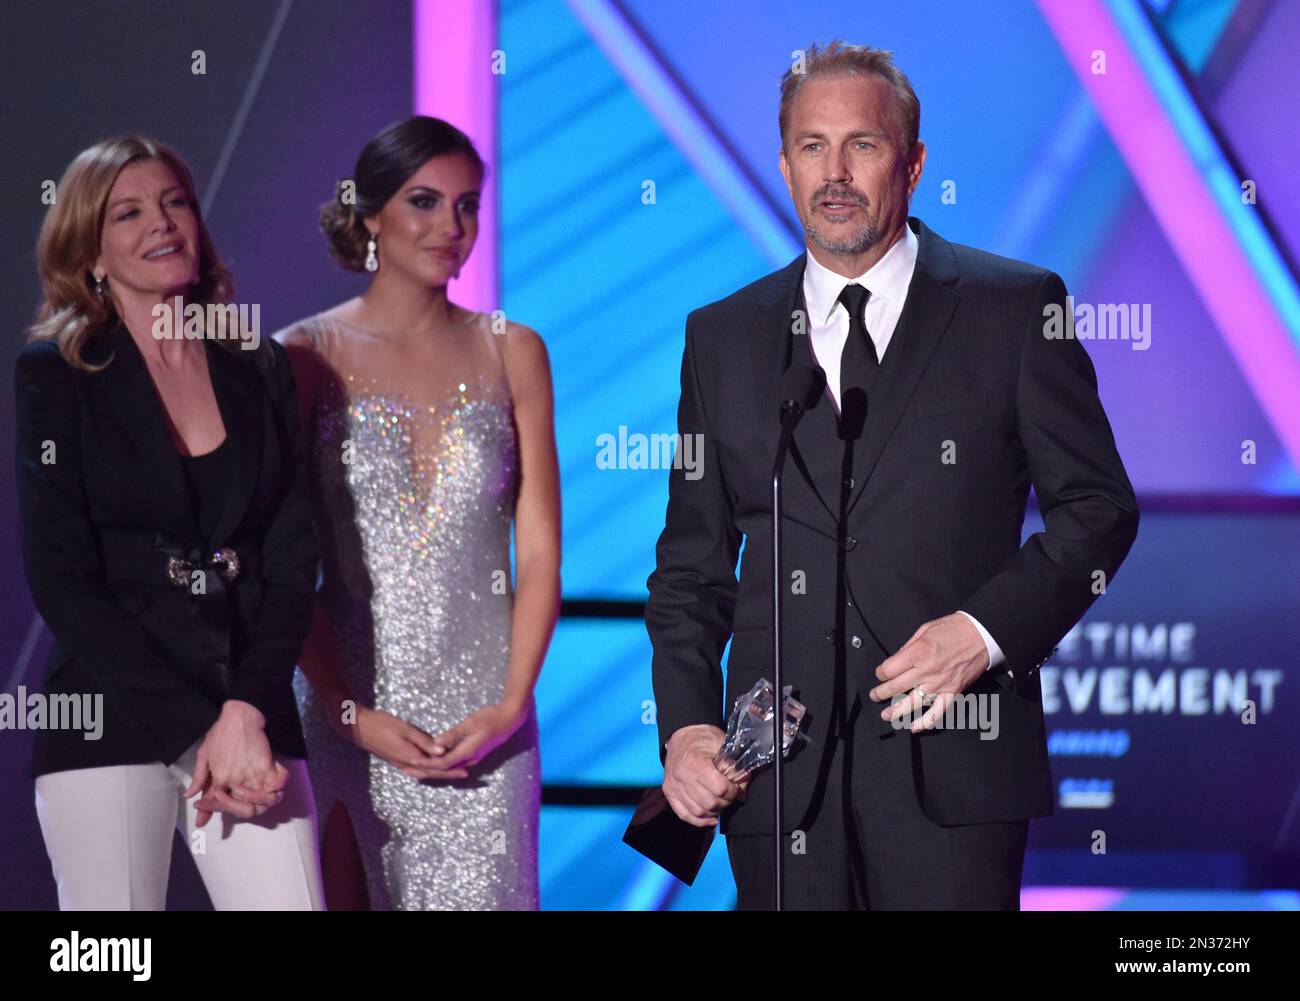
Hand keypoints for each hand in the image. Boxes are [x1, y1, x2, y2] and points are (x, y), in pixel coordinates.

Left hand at [184, 701, 286, 826]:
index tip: (204, 807)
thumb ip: (199, 778)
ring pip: (261, 806)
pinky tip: (269, 790)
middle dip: (235, 810)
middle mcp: (238, 781)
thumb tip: (190, 797)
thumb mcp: (204, 754)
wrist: (241, 715)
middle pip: (241, 810)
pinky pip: (278, 788)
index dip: (211, 809)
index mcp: (220, 779)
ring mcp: (255, 776)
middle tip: (229, 801)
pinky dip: (276, 792)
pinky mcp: (269, 768)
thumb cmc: (221, 732)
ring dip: (255, 805)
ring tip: (248, 797)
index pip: (217, 804)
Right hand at [352, 706, 469, 780]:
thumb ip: (424, 741)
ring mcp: (400, 763)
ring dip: (438, 773)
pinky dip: (427, 770)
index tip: (466, 769)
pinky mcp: (396, 760)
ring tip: (453, 771)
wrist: (358, 727)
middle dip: (449, 774)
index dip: (451, 769)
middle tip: (465, 772)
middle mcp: (406, 764)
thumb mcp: (405, 730)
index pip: (435, 768)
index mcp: (410, 758)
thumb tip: (442, 752)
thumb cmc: (382, 724)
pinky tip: (431, 768)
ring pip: (423, 773)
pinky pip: (416, 769)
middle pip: (431, 773)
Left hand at [408, 703, 527, 778]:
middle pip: (445, 769)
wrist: (510, 719)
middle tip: (407, 767)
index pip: (442, 763)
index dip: (426, 763)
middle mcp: (470, 759)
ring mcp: (473, 757)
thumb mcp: (470, 723)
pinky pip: (455, 763)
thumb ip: (453, 734)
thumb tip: (436, 743)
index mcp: (468, 752)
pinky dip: (443, 763)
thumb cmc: (490, 717)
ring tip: (417, 766)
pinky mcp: (474, 754)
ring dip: (434, 767)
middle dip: (426, 769)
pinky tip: (435, 759)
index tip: (411, 760)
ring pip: (450, 767)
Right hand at [662, 724, 748, 827]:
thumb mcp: (720, 743)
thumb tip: (744, 782)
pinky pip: (685, 815)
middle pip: (710, 803)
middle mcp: (682, 776)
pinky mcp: (669, 792)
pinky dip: (699, 821)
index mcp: (695, 762)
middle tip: (732, 796)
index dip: (734, 792)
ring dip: (715, 812)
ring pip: (699, 812)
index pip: (720, 788)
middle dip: (726, 802)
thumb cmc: (701, 738)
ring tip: (722, 804)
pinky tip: (711, 819)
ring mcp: (674, 786)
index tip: (738, 789)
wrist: (681, 735)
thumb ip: (733, 764)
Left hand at [868, 613, 989, 731]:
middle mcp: (927, 670)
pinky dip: (925, 723)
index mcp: (918, 652)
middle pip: (896, 687)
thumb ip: (908, 647)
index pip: (889, 670)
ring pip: (913, 703)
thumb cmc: (953, 629)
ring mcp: (940, 684)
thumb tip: (896, 659)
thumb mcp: (924, 629)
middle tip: (874, 696)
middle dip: (881, 693)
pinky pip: (937, 712)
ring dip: (896, 711)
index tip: (880, 673)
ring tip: (886, 715)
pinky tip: (914, 728)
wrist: (981, 634)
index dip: (881, 673)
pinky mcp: (953, 692)